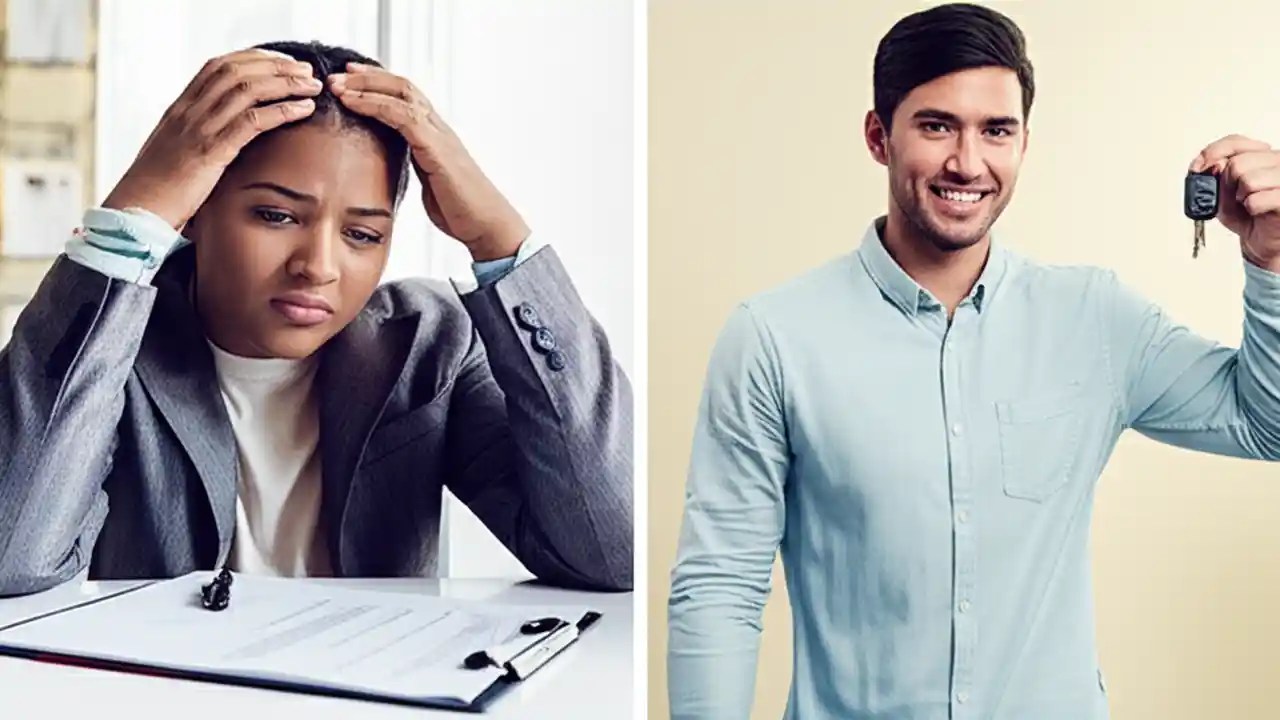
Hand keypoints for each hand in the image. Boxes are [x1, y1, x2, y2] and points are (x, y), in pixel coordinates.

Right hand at [102, 48, 321, 229]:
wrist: (136, 210)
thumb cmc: (159, 190)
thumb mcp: (176, 153)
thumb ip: (196, 136)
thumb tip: (226, 133)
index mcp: (180, 108)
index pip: (218, 66)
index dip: (253, 59)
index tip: (281, 62)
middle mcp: (189, 111)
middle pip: (237, 70)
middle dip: (276, 66)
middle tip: (306, 69)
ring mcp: (198, 129)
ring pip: (247, 89)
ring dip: (286, 84)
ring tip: (313, 86)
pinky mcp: (210, 151)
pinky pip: (251, 121)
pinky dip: (282, 111)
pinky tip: (303, 109)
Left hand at [328, 62, 529, 260]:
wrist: (486, 224)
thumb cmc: (459, 209)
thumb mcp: (428, 183)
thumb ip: (411, 167)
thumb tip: (388, 166)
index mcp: (434, 135)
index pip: (405, 96)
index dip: (376, 84)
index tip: (348, 79)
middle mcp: (438, 128)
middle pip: (401, 86)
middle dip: (366, 77)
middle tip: (336, 74)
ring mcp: (438, 135)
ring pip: (401, 94)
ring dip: (366, 86)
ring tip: (338, 85)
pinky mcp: (436, 147)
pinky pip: (403, 116)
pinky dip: (374, 105)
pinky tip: (353, 103)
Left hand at [1189, 134, 1279, 270]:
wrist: (1262, 240)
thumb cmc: (1245, 215)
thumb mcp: (1221, 194)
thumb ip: (1216, 177)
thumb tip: (1216, 166)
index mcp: (1262, 155)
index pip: (1234, 141)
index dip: (1212, 153)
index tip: (1198, 168)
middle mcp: (1277, 160)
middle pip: (1237, 163)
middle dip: (1227, 185)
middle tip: (1236, 197)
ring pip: (1248, 180)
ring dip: (1240, 198)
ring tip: (1248, 204)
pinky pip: (1257, 199)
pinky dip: (1251, 208)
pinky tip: (1258, 211)